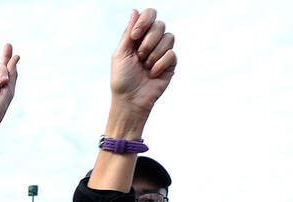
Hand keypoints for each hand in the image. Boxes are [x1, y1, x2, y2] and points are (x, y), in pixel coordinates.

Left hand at [108, 8, 176, 123]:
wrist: (130, 100)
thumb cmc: (122, 79)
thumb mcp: (121, 54)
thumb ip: (128, 32)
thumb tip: (135, 10)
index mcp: (139, 36)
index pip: (149, 14)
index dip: (144, 21)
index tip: (134, 36)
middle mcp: (152, 41)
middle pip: (160, 25)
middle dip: (148, 42)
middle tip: (139, 57)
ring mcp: (162, 52)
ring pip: (168, 38)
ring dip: (154, 54)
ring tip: (145, 67)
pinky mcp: (170, 64)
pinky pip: (171, 54)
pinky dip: (159, 65)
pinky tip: (152, 74)